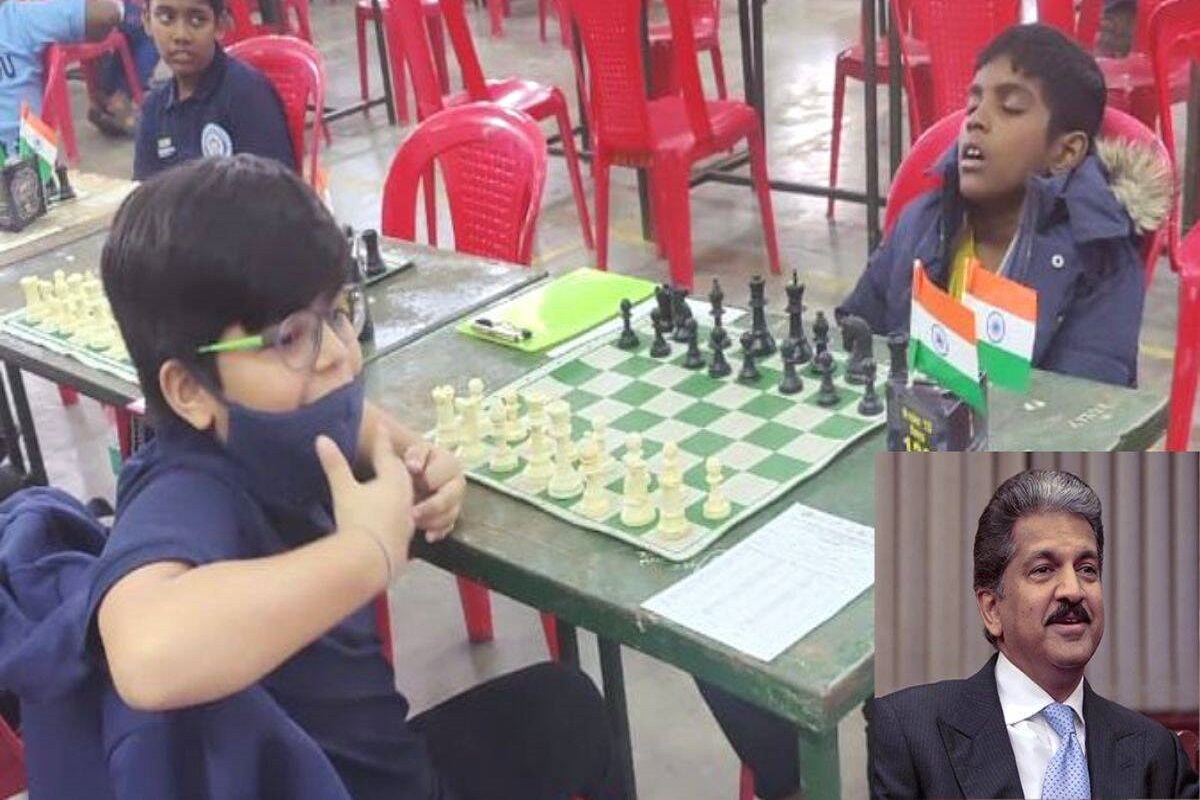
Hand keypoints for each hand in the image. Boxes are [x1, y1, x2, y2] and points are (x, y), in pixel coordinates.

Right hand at [317, 434, 414, 570]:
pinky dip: (397, 508)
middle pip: (401, 473)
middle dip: (393, 462)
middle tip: (388, 454)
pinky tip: (392, 513)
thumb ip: (334, 464)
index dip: (382, 440)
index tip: (383, 427)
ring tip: (391, 481)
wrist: (371, 558)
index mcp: (392, 480)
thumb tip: (321, 438)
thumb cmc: (357, 519)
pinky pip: (404, 514)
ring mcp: (407, 516)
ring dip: (398, 485)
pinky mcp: (405, 534)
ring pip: (405, 494)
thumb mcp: (343, 489)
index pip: (386, 454)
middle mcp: (405, 495)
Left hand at [402, 441, 463, 542]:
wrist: (414, 470)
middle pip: (450, 498)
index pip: (444, 474)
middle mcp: (457, 483)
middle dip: (431, 506)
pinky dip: (439, 532)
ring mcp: (455, 501)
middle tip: (412, 512)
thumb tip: (413, 466)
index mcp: (450, 464)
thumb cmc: (413, 458)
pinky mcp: (449, 516)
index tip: (411, 481)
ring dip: (432, 521)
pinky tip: (428, 536)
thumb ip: (416, 454)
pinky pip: (449, 527)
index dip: (427, 479)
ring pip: (450, 515)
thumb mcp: (414, 450)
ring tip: (413, 521)